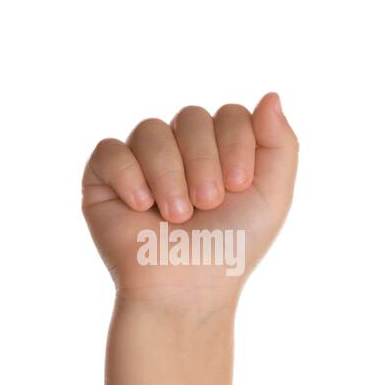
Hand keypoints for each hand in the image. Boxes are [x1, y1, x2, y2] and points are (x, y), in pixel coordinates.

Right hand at [82, 93, 297, 311]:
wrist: (187, 290)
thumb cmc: (230, 248)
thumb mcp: (272, 196)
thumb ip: (281, 143)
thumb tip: (271, 94)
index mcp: (218, 148)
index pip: (230, 114)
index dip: (236, 144)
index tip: (239, 187)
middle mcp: (178, 149)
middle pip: (190, 117)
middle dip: (204, 162)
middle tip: (208, 205)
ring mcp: (139, 161)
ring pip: (151, 130)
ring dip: (169, 175)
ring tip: (176, 216)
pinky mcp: (103, 179)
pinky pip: (110, 151)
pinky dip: (129, 177)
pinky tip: (141, 207)